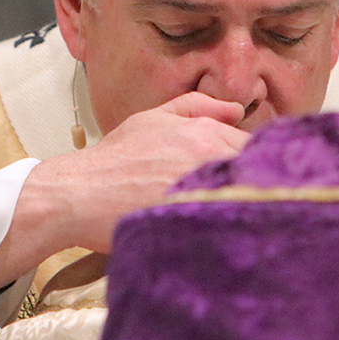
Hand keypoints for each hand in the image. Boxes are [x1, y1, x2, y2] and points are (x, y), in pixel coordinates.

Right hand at [0, 92, 248, 286]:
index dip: (260, 164)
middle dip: (256, 186)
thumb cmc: (115, 157)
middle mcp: (209, 161)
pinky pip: (225, 227)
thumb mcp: (153, 118)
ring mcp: (201, 194)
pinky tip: (220, 232)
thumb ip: (197, 107)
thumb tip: (237, 110)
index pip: (257, 150)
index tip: (251, 176)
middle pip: (258, 177)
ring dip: (244, 207)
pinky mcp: (190, 224)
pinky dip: (228, 229)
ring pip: (244, 200)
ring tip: (234, 216)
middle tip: (246, 198)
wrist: (78, 193)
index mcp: (206, 135)